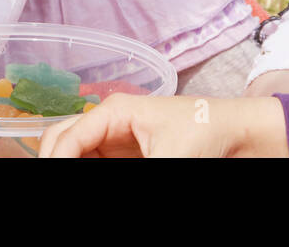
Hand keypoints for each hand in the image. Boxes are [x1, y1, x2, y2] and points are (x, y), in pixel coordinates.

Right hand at [37, 94, 288, 157]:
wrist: (238, 133)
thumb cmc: (206, 133)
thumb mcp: (168, 160)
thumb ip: (134, 170)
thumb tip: (100, 170)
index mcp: (115, 110)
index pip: (68, 137)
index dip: (55, 160)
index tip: (51, 178)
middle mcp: (109, 119)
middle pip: (61, 139)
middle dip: (53, 158)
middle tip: (50, 180)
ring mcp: (115, 137)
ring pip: (74, 151)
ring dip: (67, 161)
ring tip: (63, 174)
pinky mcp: (124, 153)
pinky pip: (91, 160)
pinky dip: (81, 166)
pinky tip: (81, 175)